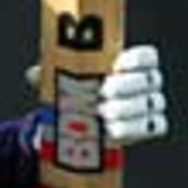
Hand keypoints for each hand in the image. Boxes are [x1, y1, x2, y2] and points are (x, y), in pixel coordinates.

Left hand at [26, 44, 168, 146]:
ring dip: (127, 109)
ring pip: (151, 103)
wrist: (86, 125)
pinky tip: (113, 131)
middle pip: (149, 80)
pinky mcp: (150, 127)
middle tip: (103, 93)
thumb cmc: (79, 95)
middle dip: (126, 86)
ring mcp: (151, 105)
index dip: (137, 58)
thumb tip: (33, 75)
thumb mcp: (65, 82)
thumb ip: (52, 75)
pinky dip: (135, 128)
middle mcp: (147, 83)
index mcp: (132, 65)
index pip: (146, 56)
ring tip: (103, 114)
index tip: (117, 64)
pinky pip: (154, 126)